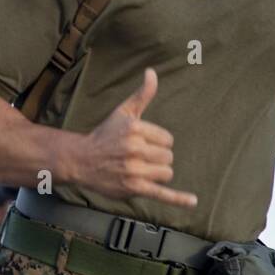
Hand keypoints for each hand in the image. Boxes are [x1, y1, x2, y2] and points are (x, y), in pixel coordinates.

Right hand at [67, 69, 196, 208]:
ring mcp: (134, 170)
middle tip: (137, 158)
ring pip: (166, 173)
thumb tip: (152, 72)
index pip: (167, 139)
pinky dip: (178, 199)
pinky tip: (193, 202)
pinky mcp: (133, 188)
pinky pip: (162, 193)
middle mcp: (134, 149)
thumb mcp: (123, 112)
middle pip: (168, 157)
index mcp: (135, 129)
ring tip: (139, 170)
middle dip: (157, 158)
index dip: (157, 142)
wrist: (81, 160)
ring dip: (157, 173)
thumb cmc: (105, 135)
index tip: (141, 144)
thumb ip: (142, 94)